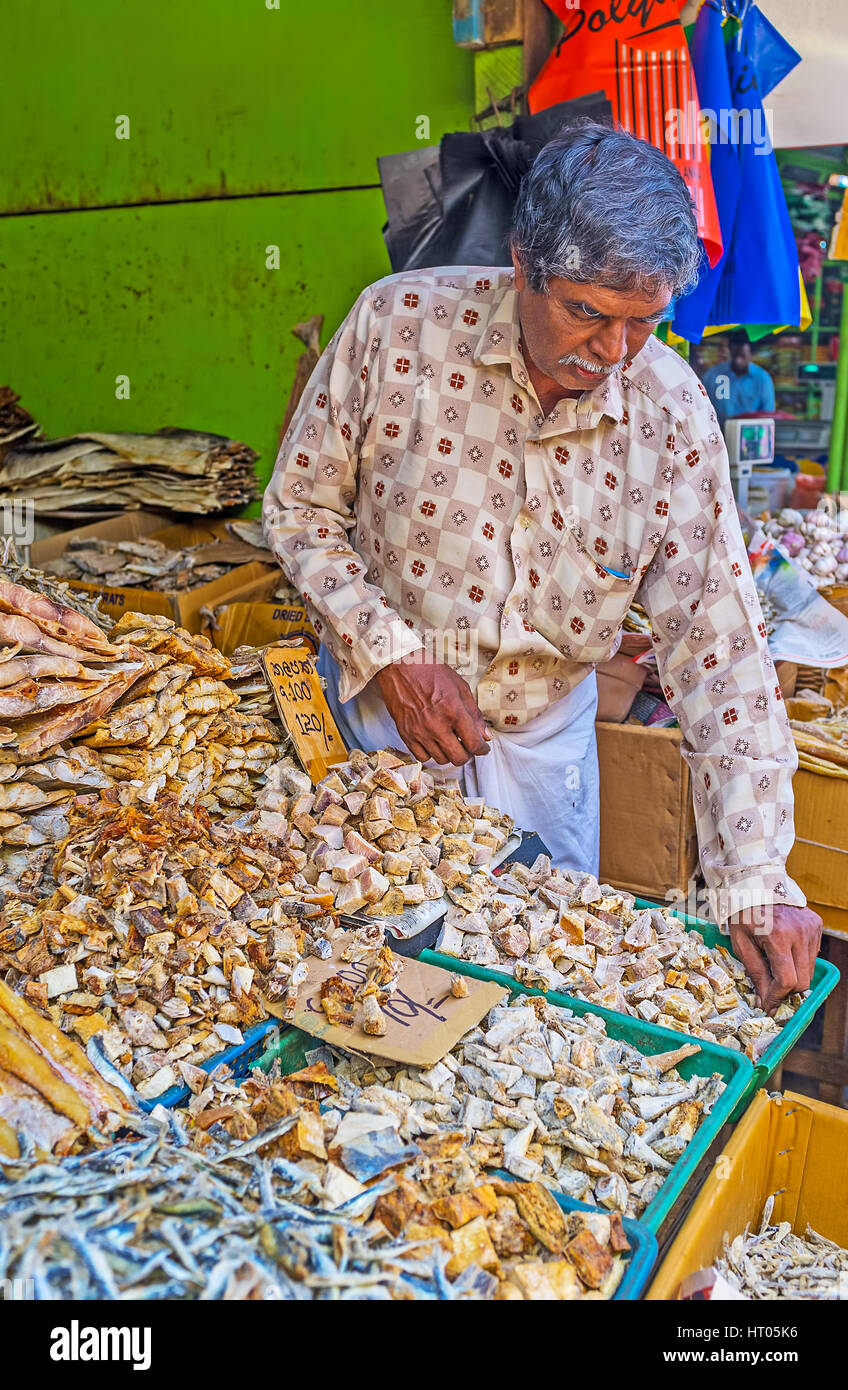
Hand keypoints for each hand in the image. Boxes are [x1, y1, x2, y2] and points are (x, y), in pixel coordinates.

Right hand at [372, 653, 490, 766]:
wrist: (400, 667)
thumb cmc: (429, 672)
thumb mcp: (460, 687)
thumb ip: (474, 713)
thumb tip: (485, 735)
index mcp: (453, 711)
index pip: (474, 743)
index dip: (482, 749)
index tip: (482, 747)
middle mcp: (437, 725)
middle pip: (458, 758)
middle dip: (467, 755)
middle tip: (467, 747)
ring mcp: (420, 732)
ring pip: (441, 759)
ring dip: (449, 754)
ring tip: (450, 742)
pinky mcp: (406, 734)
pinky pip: (422, 757)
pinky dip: (430, 753)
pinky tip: (434, 742)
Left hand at [728, 903, 822, 1013]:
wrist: (756, 883)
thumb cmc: (743, 912)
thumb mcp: (741, 943)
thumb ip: (755, 972)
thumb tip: (765, 1000)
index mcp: (778, 936)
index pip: (787, 980)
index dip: (777, 997)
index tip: (768, 1004)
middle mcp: (800, 933)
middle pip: (802, 980)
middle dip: (786, 990)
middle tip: (771, 991)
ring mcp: (811, 928)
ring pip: (810, 970)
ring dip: (794, 976)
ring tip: (776, 969)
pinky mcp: (816, 925)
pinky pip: (812, 955)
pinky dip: (800, 961)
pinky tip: (785, 952)